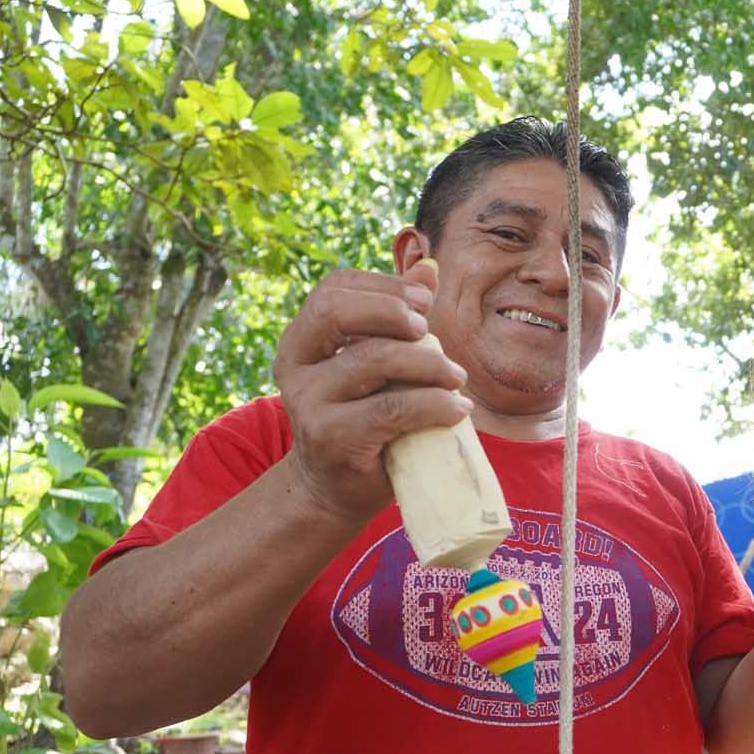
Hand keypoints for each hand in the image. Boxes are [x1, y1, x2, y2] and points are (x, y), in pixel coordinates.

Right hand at [273, 261, 471, 521]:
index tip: (424, 301)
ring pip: (373, 359)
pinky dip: (434, 404)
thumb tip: (429, 265)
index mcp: (302, 339)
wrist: (336, 488)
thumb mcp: (379, 365)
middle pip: (337, 312)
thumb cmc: (365, 419)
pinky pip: (392, 408)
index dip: (383, 285)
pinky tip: (457, 409)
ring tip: (457, 378)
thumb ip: (398, 318)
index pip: (334, 288)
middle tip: (430, 330)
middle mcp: (295, 365)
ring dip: (428, 362)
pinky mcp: (332, 437)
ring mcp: (308, 402)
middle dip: (392, 310)